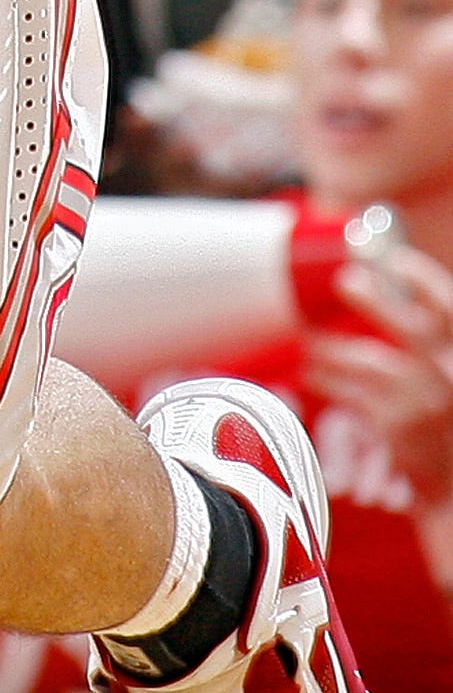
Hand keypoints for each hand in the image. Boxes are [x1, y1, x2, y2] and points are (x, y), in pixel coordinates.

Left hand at [303, 245, 452, 504]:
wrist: (451, 488)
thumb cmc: (443, 423)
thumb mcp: (443, 378)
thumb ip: (429, 345)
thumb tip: (393, 293)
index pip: (451, 312)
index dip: (426, 283)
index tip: (397, 262)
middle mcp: (448, 378)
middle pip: (412, 329)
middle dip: (375, 301)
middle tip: (346, 281)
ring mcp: (423, 404)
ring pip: (369, 362)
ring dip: (333, 349)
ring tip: (312, 343)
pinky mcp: (396, 429)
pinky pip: (350, 393)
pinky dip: (325, 380)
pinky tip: (312, 374)